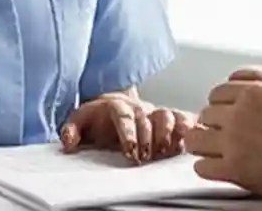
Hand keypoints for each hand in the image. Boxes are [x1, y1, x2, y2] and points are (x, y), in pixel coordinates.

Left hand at [59, 93, 195, 164]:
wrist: (112, 105)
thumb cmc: (98, 118)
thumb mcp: (80, 120)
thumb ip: (72, 129)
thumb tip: (68, 140)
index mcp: (117, 106)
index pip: (124, 116)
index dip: (129, 133)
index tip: (130, 150)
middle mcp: (139, 108)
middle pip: (149, 117)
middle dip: (149, 138)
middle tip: (146, 156)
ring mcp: (155, 112)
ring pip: (168, 115)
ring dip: (170, 133)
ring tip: (168, 151)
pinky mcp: (169, 118)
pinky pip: (183, 118)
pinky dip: (190, 126)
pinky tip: (193, 138)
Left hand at [186, 79, 261, 199]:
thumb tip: (258, 81)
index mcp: (252, 93)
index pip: (219, 93)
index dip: (219, 102)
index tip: (221, 110)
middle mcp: (238, 114)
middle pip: (206, 114)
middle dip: (211, 123)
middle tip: (216, 130)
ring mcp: (233, 142)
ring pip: (197, 139)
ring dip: (200, 143)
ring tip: (205, 149)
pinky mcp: (234, 169)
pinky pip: (204, 168)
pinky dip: (204, 168)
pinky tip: (210, 168)